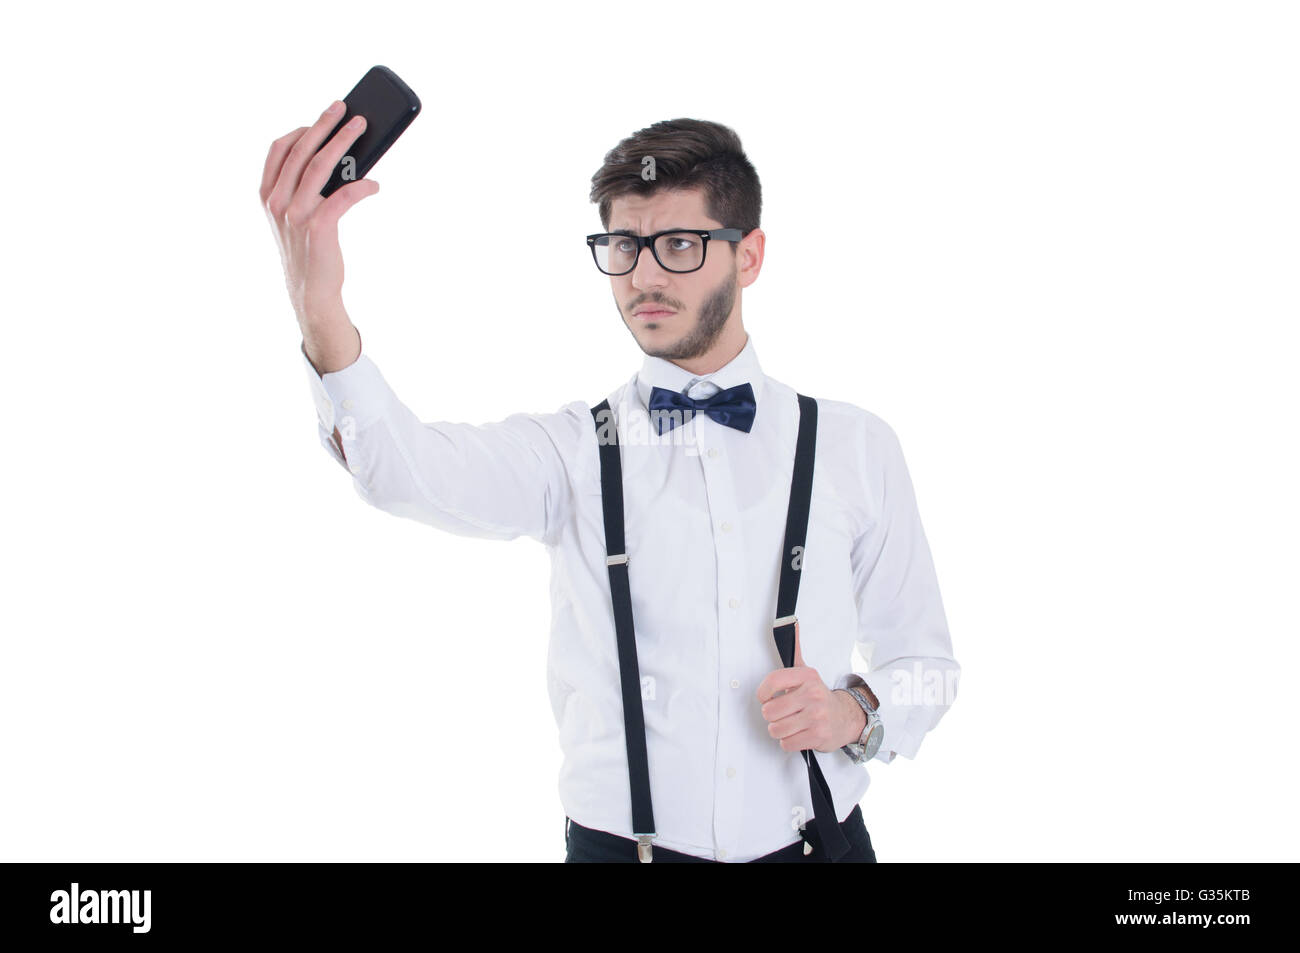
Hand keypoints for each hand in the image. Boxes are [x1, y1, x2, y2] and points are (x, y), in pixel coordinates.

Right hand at [259, 100, 378, 371]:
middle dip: (326, 125)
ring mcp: (295, 215)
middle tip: (346, 108)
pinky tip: (375, 184)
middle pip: (302, 150)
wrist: (310, 294)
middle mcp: (277, 202)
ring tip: (363, 128)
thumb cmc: (309, 251)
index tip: (323, 116)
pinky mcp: (318, 229)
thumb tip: (340, 157)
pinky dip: (361, 186)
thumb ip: (305, 187)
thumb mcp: (297, 215)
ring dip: (344, 142)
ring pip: (320, 166)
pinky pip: (342, 197)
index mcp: (267, 194)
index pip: (280, 149)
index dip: (302, 129)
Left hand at [756, 621, 865, 753]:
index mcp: (807, 677)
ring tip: (790, 724)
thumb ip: (794, 650)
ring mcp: (816, 716)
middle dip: (772, 716)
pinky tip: (798, 734)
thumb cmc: (818, 696)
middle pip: (770, 711)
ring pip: (776, 729)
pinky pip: (786, 743)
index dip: (763, 693)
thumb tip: (791, 622)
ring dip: (779, 730)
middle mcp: (812, 694)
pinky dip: (789, 742)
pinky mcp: (818, 736)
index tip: (766, 697)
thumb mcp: (807, 672)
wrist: (847, 717)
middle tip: (782, 713)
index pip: (772, 681)